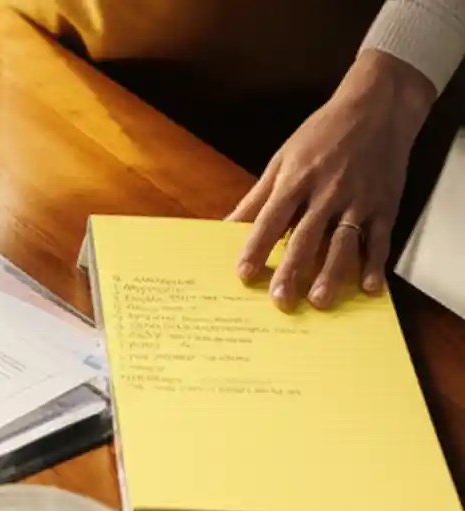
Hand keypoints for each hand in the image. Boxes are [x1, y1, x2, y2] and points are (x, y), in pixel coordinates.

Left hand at [228, 50, 436, 310]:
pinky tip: (370, 288)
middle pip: (306, 236)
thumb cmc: (322, 134)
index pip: (272, 219)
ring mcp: (358, 200)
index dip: (257, 247)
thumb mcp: (283, 159)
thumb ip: (258, 196)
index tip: (244, 274)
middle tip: (280, 301)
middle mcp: (327, 192)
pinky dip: (376, 264)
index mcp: (297, 179)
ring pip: (344, 242)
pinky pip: (380, 239)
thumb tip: (227, 225)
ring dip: (333, 273)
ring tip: (320, 300)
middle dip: (293, 269)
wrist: (377, 107)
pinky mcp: (385, 205)